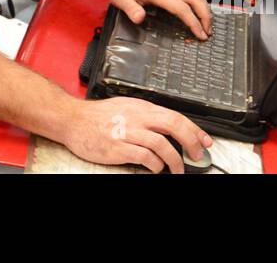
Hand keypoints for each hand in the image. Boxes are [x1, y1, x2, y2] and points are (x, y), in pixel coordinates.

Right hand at [62, 97, 212, 172]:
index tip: (204, 141)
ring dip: (175, 160)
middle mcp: (137, 117)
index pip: (175, 115)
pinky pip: (145, 156)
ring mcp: (127, 131)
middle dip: (191, 142)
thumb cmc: (96, 117)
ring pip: (161, 144)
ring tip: (178, 170)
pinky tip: (156, 168)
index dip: (194, 129)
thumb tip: (168, 128)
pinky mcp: (118, 146)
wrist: (72, 120)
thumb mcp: (125, 109)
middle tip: (198, 155)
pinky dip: (155, 165)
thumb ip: (146, 117)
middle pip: (173, 125)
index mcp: (141, 107)